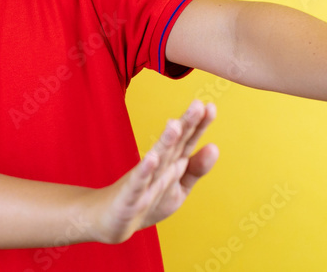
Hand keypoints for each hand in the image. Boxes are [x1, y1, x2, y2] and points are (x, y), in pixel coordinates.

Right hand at [87, 100, 218, 243]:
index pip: (187, 141)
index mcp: (171, 163)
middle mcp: (158, 166)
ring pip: (157, 159)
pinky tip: (151, 158)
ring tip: (175, 125)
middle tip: (197, 106)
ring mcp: (143, 180)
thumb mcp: (179, 187)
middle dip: (185, 125)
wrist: (111, 220)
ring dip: (166, 142)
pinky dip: (144, 171)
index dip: (199, 125)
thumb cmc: (147, 201)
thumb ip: (196, 168)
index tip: (210, 107)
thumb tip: (214, 147)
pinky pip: (138, 183)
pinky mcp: (130, 197)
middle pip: (174, 144)